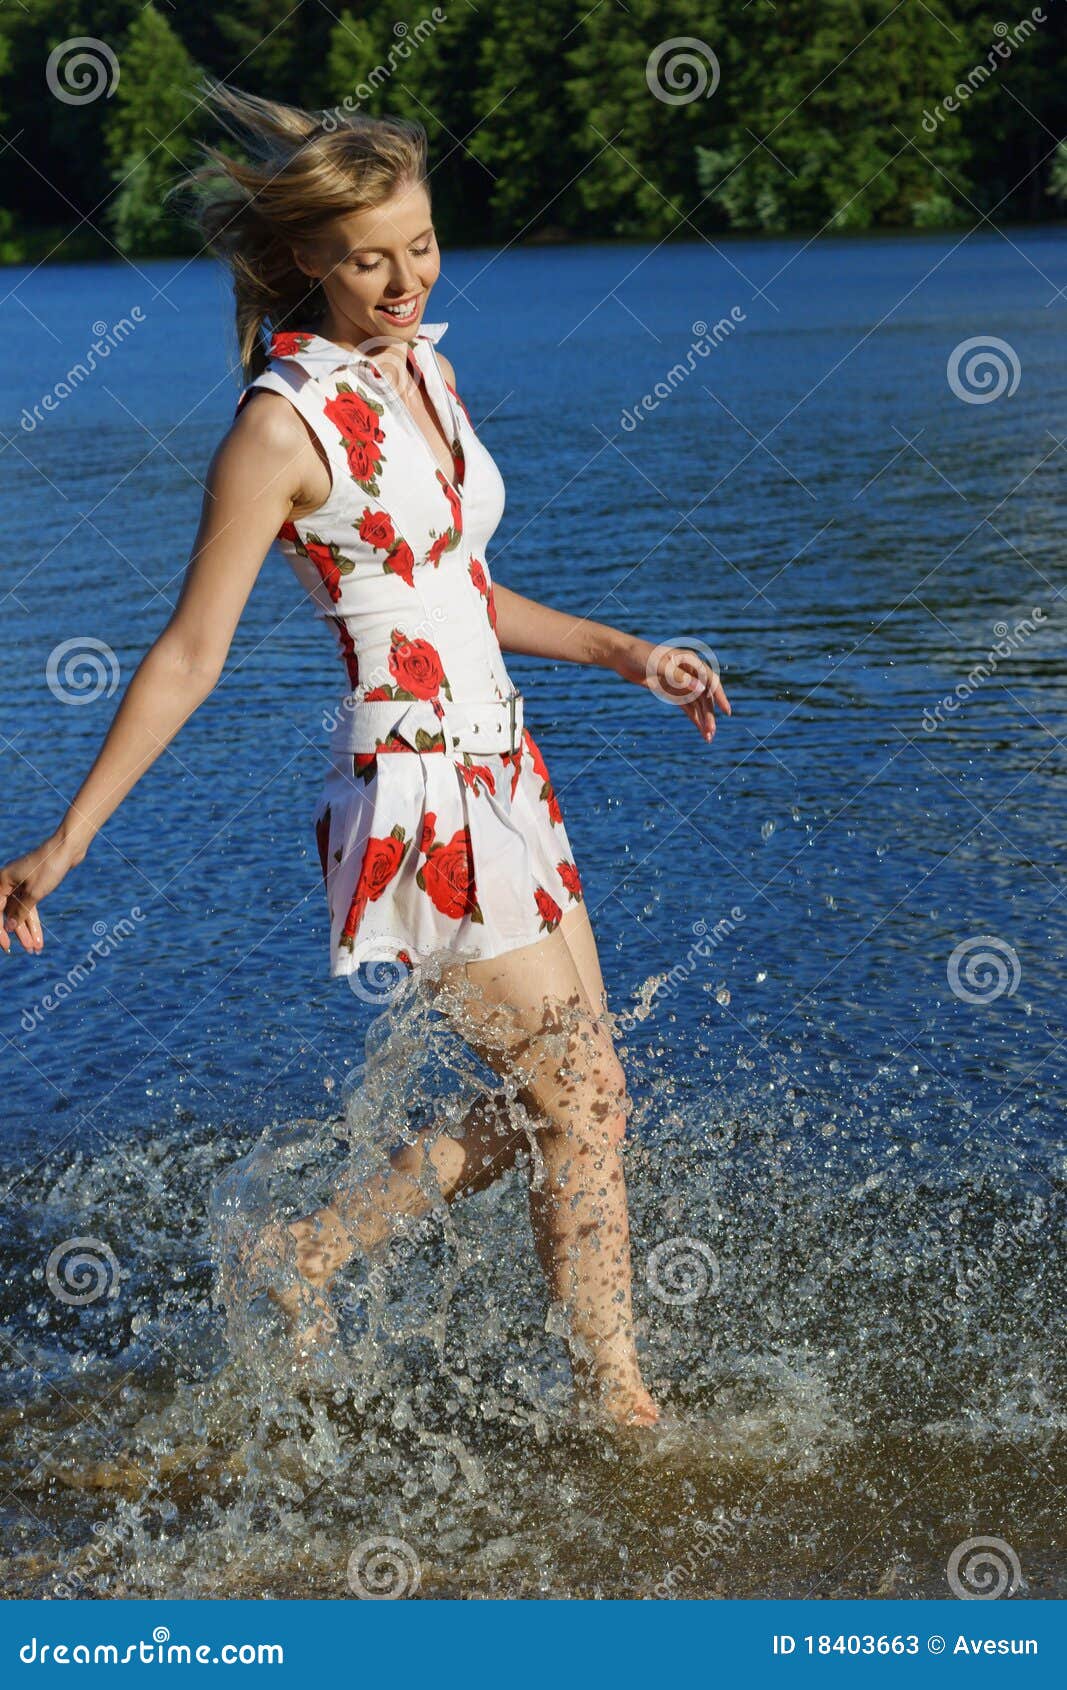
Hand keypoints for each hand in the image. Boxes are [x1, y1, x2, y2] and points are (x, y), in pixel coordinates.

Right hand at [0, 834, 79, 954]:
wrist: (68, 848)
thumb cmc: (49, 866)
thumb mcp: (34, 893)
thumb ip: (20, 911)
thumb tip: (9, 928)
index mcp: (2, 881)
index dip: (0, 931)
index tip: (7, 947)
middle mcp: (8, 883)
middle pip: (9, 914)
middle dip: (18, 934)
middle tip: (27, 950)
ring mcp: (20, 884)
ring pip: (20, 912)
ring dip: (28, 930)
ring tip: (35, 949)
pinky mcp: (32, 885)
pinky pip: (30, 907)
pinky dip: (34, 921)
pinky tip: (39, 937)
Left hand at [615, 637, 731, 741]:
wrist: (624, 657)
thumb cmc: (641, 655)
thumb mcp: (660, 666)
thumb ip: (680, 677)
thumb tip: (701, 690)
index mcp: (690, 661)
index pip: (710, 680)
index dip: (719, 696)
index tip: (726, 711)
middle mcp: (690, 673)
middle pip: (705, 696)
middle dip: (709, 714)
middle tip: (712, 731)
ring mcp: (682, 684)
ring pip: (698, 704)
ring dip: (703, 719)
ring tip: (709, 737)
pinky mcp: (673, 693)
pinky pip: (688, 707)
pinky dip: (694, 718)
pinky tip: (701, 731)